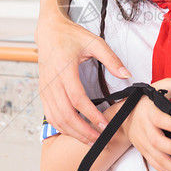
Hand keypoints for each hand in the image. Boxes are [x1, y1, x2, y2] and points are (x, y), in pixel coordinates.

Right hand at [35, 13, 129, 144]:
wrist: (48, 31)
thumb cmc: (70, 36)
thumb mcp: (94, 42)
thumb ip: (111, 59)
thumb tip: (127, 75)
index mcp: (64, 69)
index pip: (77, 98)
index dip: (90, 114)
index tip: (104, 125)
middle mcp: (52, 81)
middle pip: (65, 114)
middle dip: (82, 130)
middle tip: (100, 139)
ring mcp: (45, 88)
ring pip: (56, 118)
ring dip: (72, 132)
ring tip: (90, 140)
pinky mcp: (43, 92)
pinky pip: (50, 115)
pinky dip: (61, 127)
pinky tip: (75, 132)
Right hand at [121, 78, 170, 170]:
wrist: (124, 115)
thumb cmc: (146, 101)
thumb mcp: (162, 86)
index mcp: (150, 112)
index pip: (161, 119)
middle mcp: (146, 128)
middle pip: (158, 142)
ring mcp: (144, 142)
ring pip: (157, 158)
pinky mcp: (145, 152)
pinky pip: (156, 164)